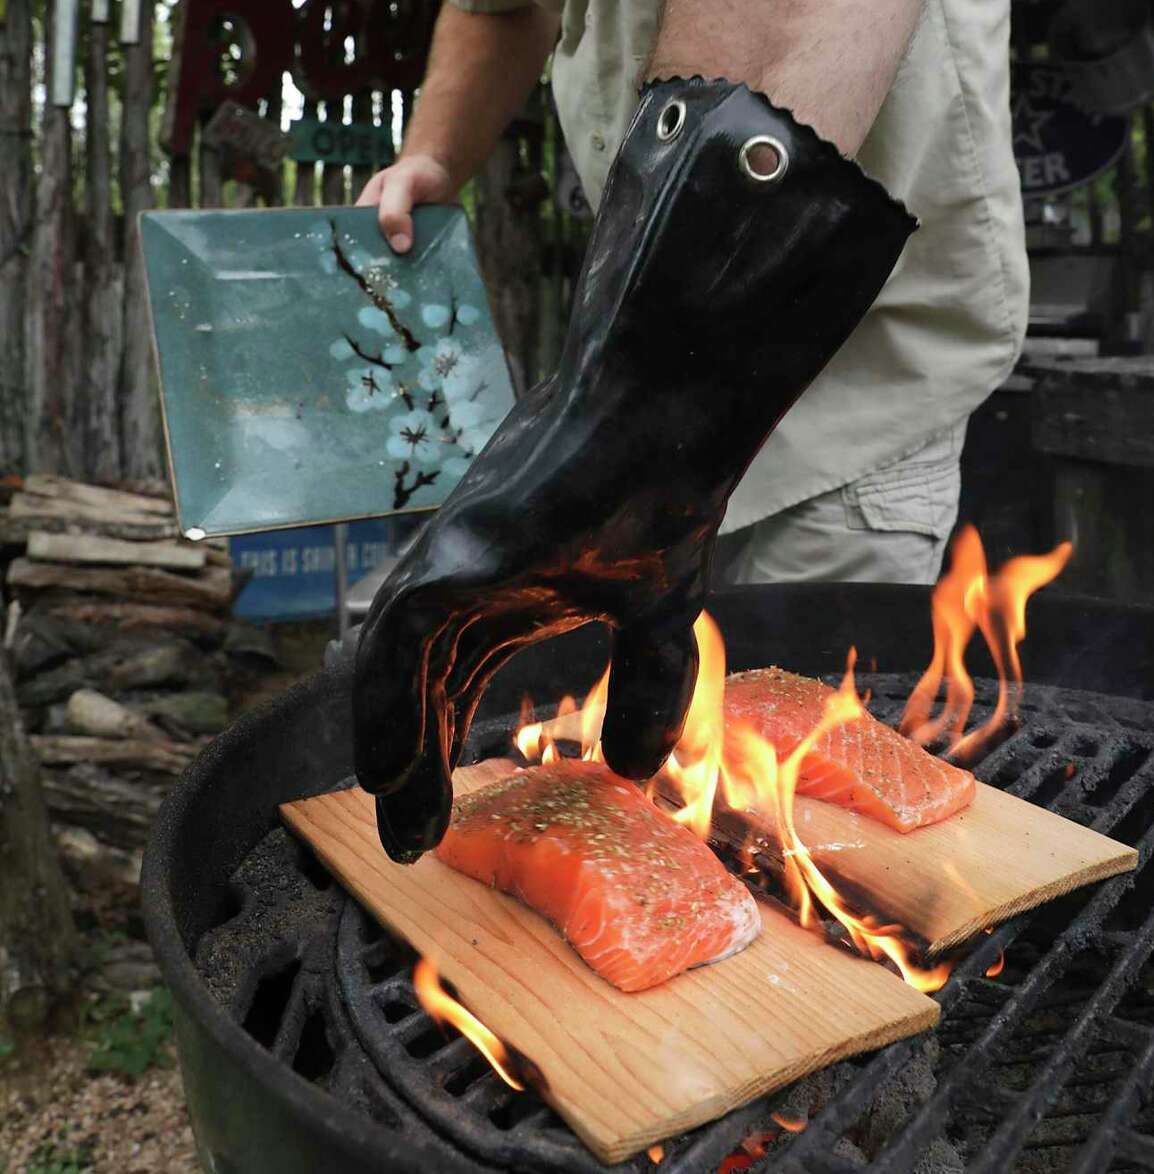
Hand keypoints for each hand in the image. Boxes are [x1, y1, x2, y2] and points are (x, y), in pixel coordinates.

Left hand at [353, 79, 915, 861]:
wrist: (670, 409)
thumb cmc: (660, 488)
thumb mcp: (657, 610)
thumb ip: (644, 682)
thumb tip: (640, 769)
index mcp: (506, 590)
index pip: (452, 682)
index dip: (439, 750)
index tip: (434, 828)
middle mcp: (465, 576)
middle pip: (416, 683)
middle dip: (410, 762)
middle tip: (408, 841)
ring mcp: (455, 558)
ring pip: (392, 665)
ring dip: (390, 743)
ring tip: (398, 819)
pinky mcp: (459, 547)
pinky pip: (399, 637)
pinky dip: (387, 701)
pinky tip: (389, 763)